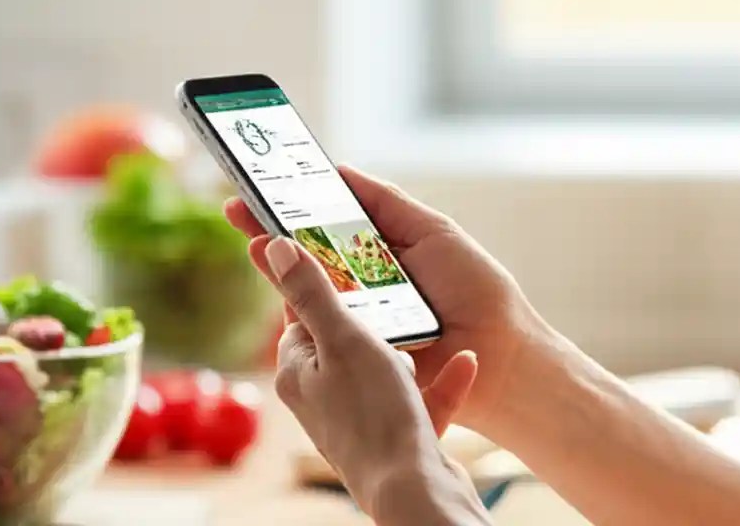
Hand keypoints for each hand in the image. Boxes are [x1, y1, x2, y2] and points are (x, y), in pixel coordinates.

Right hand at [224, 166, 548, 431]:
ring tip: (253, 237)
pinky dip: (299, 302)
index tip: (264, 184)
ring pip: (308, 288)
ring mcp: (360, 316)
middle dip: (272, 230)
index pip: (330, 225)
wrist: (500, 352)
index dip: (297, 206)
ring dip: (278, 265)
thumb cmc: (476, 289)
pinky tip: (281, 275)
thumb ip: (384, 203)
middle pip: (309, 255)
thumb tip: (336, 170)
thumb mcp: (430, 231)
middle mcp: (366, 284)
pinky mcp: (358, 348)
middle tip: (237, 207)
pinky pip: (321, 324)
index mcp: (382, 252)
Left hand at [262, 236, 487, 522]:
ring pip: (389, 371)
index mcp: (299, 372)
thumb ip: (313, 293)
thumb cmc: (374, 416)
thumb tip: (274, 247)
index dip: (324, 286)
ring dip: (418, 351)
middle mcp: (323, 399)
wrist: (416, 492)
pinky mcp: (398, 439)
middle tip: (403, 298)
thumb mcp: (344, 340)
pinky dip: (443, 382)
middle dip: (381, 319)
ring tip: (436, 332)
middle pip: (348, 340)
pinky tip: (465, 364)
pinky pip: (422, 400)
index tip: (349, 260)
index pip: (301, 315)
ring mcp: (361, 421)